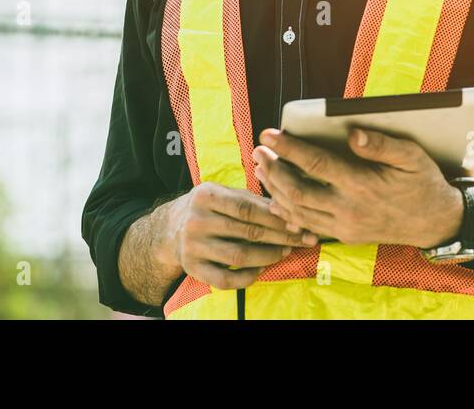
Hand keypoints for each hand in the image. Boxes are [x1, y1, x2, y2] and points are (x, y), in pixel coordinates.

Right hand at [163, 181, 319, 289]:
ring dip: (268, 256)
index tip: (299, 223)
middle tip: (303, 240)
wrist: (170, 227)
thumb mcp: (225, 193)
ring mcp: (192, 247)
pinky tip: (261, 268)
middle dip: (280, 237)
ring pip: (239, 256)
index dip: (275, 217)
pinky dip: (247, 277)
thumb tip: (289, 210)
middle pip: (247, 231)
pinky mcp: (192, 269)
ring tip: (286, 252)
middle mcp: (196, 221)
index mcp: (206, 195)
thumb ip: (254, 200)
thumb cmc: (210, 206)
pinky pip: (224, 279)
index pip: (247, 208)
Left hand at [252, 128, 463, 247]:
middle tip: (257, 152)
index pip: (316, 163)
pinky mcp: (345, 236)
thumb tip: (352, 133)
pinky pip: (309, 226)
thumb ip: (381, 144)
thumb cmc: (422, 182)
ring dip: (276, 190)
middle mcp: (349, 209)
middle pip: (298, 191)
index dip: (289, 148)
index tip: (269, 134)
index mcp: (362, 184)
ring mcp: (345, 226)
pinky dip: (289, 213)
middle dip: (273, 170)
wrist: (434, 222)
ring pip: (298, 211)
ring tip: (262, 170)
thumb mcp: (411, 156)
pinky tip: (278, 200)